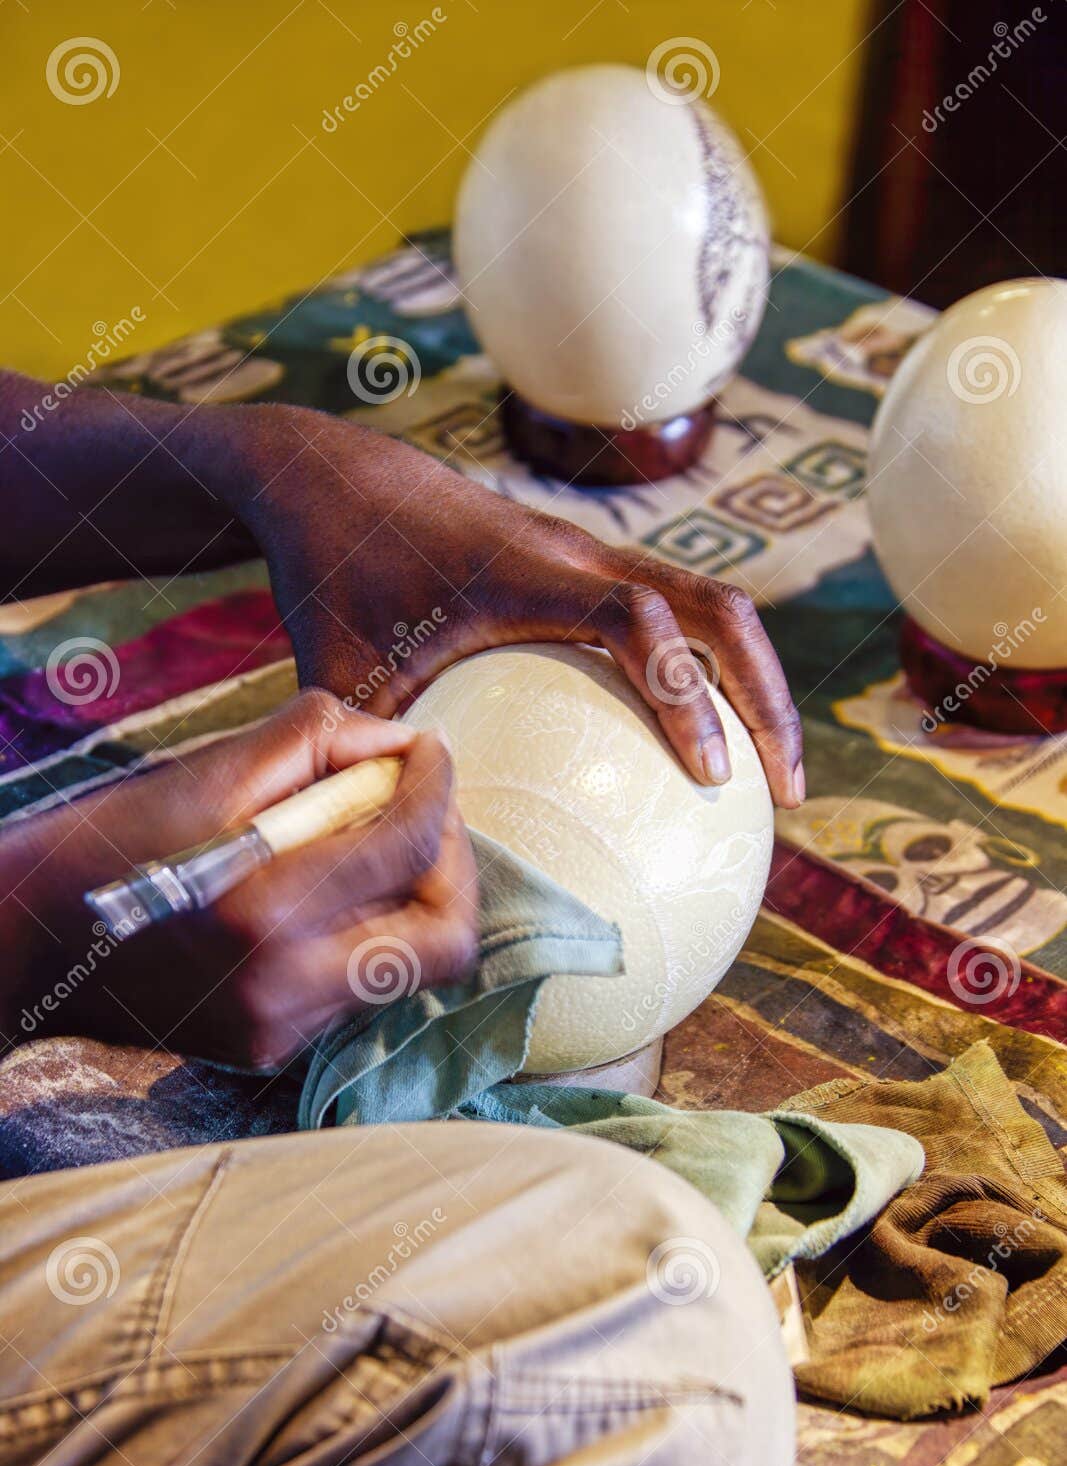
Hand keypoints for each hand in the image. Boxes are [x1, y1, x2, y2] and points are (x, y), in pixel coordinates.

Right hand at [0, 692, 477, 1068]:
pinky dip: (360, 931)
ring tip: (362, 844)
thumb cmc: (102, 843)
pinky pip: (357, 989)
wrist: (19, 944)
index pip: (409, 847)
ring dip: (409, 898)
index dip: (436, 787)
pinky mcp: (269, 1051)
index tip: (430, 753)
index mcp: (262, 908)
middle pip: (446, 940)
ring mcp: (280, 1031)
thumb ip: (316, 743)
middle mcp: (283, 986)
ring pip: (410, 968)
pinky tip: (314, 895)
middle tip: (418, 813)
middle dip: (451, 865)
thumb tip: (400, 747)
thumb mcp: (203, 773)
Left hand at [228, 409, 804, 805]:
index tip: (713, 776)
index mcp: (523, 574)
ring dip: (751, 682)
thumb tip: (422, 860)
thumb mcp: (340, 670)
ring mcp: (588, 554)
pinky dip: (703, 673)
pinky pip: (674, 612)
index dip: (687, 693)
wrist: (331, 478)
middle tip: (787, 793)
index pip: (639, 620)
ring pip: (711, 604)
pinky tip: (694, 750)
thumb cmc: (331, 577)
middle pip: (719, 607)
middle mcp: (576, 555)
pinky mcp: (584, 566)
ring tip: (767, 780)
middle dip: (767, 695)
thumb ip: (380, 755)